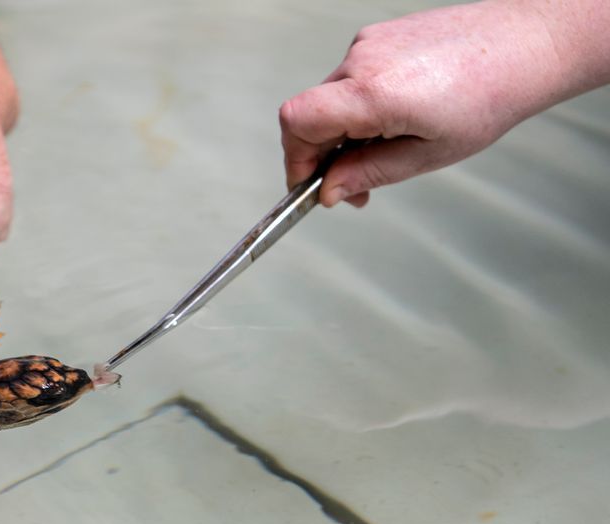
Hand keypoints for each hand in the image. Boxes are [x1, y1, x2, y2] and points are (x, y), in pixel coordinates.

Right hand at [278, 0, 603, 207]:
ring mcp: (369, 43)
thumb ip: (369, 173)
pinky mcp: (378, 35)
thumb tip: (330, 191)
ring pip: (329, 97)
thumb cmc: (491, 94)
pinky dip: (359, 104)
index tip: (309, 183)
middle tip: (354, 180)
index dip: (295, 159)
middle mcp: (364, 60)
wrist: (525, 44)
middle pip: (310, 113)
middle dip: (323, 152)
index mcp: (374, 92)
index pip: (297, 122)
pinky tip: (396, 113)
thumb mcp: (428, 154)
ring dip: (343, 128)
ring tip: (387, 143)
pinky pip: (349, 78)